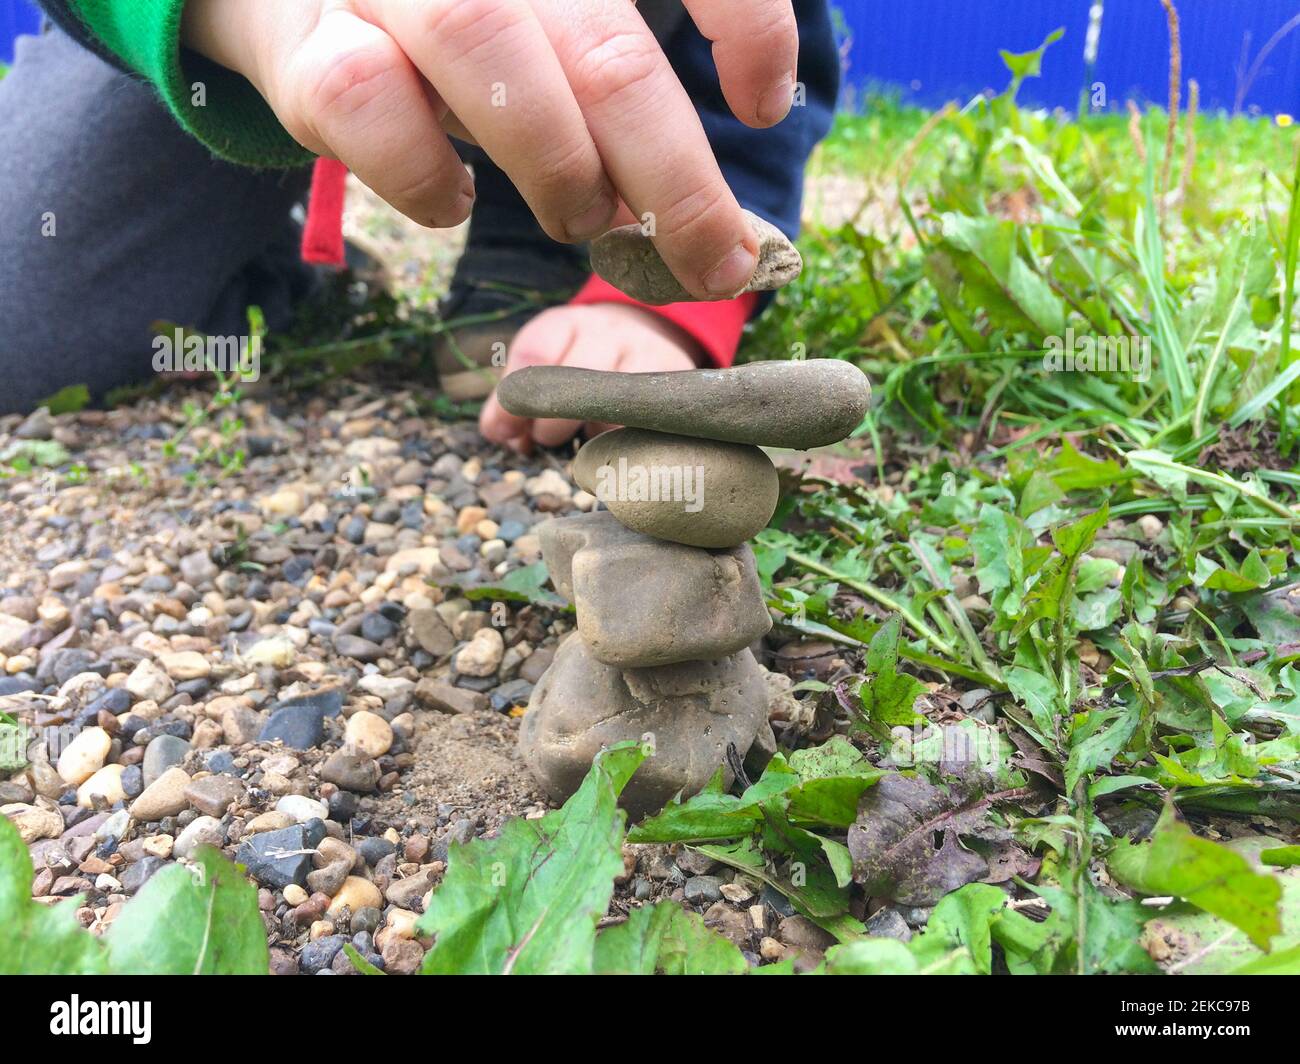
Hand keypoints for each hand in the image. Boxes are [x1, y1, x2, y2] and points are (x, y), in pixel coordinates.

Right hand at [182, 0, 797, 298]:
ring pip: (493, 61)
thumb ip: (610, 68)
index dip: (748, 28)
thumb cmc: (448, 16)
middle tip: (713, 260)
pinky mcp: (305, 40)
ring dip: (561, 173)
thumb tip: (698, 202)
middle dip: (677, 181)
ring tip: (586, 225)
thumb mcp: (550, 18)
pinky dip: (430, 178)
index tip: (764, 106)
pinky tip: (457, 202)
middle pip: (607, 51)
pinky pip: (373, 110)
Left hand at [479, 303, 700, 450]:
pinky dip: (627, 434)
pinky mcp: (676, 376)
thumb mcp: (545, 365)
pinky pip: (647, 414)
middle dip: (551, 421)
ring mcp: (645, 351)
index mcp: (564, 324)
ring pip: (614, 400)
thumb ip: (513, 402)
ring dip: (591, 430)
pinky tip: (618, 437)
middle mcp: (606, 331)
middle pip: (574, 378)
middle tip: (544, 439)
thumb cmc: (582, 358)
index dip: (513, 400)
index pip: (535, 354)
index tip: (504, 432)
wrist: (649, 331)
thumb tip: (499, 435)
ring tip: (584, 439)